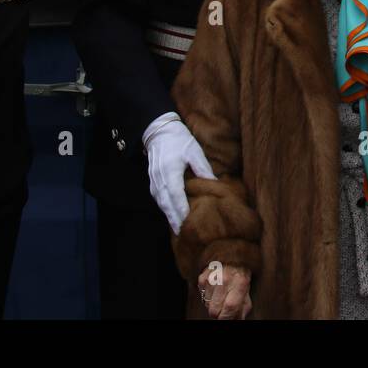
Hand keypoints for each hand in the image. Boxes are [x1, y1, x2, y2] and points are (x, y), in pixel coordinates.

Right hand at [143, 112, 215, 233]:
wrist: (158, 132)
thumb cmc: (178, 140)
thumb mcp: (194, 151)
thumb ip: (203, 168)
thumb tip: (215, 183)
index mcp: (170, 172)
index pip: (176, 197)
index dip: (181, 212)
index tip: (188, 224)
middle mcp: (160, 180)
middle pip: (167, 205)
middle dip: (175, 220)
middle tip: (185, 235)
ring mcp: (154, 182)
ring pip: (162, 204)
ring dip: (170, 217)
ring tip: (180, 231)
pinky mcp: (152, 182)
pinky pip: (159, 200)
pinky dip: (165, 209)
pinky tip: (173, 217)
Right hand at [199, 263, 251, 318]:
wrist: (231, 254)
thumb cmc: (240, 273)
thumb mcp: (247, 290)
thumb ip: (243, 307)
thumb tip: (236, 319)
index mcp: (240, 282)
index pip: (230, 308)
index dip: (227, 317)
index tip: (228, 318)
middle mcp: (225, 279)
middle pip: (214, 310)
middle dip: (219, 313)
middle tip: (224, 306)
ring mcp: (212, 278)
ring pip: (207, 305)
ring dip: (213, 303)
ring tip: (221, 294)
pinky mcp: (202, 277)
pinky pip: (202, 295)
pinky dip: (208, 295)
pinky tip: (215, 288)